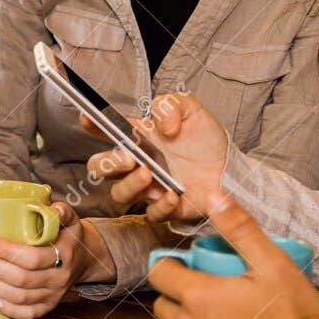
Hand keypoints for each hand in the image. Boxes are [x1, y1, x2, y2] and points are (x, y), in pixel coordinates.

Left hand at [0, 198, 95, 318]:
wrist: (86, 257)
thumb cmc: (70, 235)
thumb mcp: (70, 219)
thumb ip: (62, 211)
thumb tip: (52, 207)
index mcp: (64, 256)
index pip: (32, 258)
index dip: (6, 252)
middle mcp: (59, 279)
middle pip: (20, 279)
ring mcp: (54, 295)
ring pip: (19, 297)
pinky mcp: (48, 306)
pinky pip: (27, 314)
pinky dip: (7, 308)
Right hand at [84, 92, 229, 223]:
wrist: (230, 168)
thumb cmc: (206, 140)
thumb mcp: (191, 110)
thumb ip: (170, 105)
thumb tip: (160, 125)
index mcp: (137, 138)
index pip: (106, 130)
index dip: (92, 123)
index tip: (88, 118)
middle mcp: (136, 163)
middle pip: (100, 167)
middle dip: (107, 164)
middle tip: (128, 158)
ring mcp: (147, 188)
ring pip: (119, 193)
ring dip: (130, 185)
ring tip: (149, 175)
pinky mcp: (164, 208)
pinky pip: (151, 213)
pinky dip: (160, 205)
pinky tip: (173, 195)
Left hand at [149, 188, 318, 318]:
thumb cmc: (296, 316)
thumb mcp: (273, 263)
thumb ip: (239, 228)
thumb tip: (213, 195)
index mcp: (198, 298)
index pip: (159, 273)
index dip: (172, 266)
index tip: (191, 267)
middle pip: (162, 305)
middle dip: (177, 294)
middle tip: (208, 291)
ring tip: (212, 318)